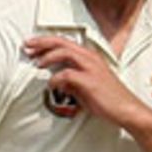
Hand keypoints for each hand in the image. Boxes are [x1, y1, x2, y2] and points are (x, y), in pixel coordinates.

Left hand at [23, 35, 143, 129]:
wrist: (125, 108)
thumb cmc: (107, 99)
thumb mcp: (84, 87)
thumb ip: (71, 81)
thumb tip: (57, 80)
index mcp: (89, 57)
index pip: (65, 43)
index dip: (46, 42)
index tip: (32, 46)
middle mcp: (90, 57)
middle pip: (62, 42)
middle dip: (42, 42)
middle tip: (27, 45)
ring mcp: (91, 67)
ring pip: (65, 52)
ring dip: (48, 56)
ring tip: (36, 63)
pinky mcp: (89, 80)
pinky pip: (67, 74)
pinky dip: (56, 78)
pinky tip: (51, 84)